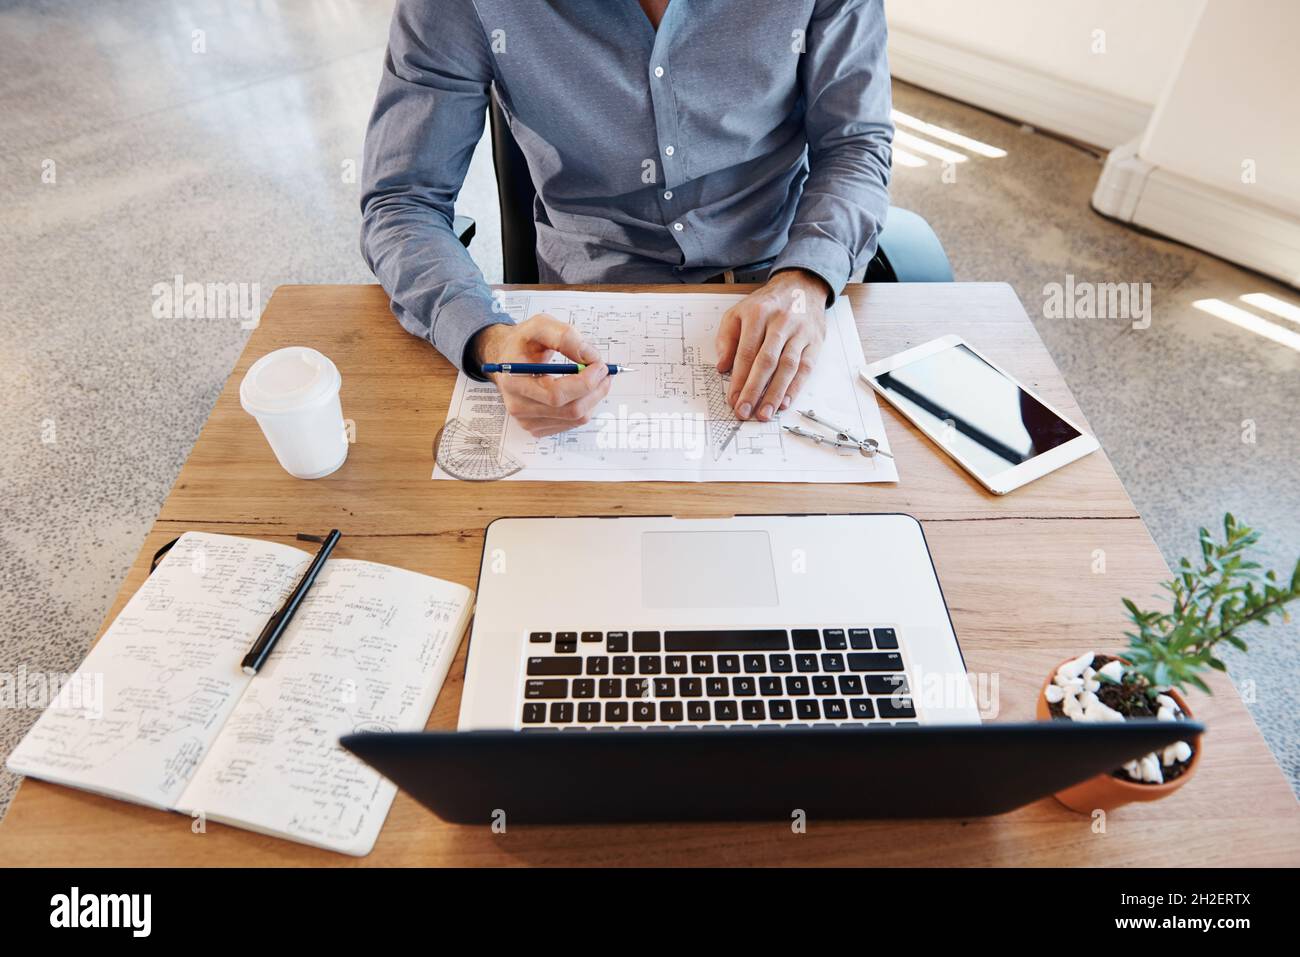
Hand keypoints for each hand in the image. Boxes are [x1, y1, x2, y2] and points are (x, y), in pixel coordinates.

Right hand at [471, 315, 611, 437]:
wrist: (507, 357)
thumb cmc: (523, 342)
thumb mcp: (539, 325)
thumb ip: (565, 336)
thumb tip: (590, 357)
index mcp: (515, 381)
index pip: (557, 394)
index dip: (585, 382)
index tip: (599, 365)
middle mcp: (519, 406)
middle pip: (571, 410)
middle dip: (596, 390)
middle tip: (604, 371)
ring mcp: (527, 420)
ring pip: (576, 418)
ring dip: (593, 398)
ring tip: (595, 378)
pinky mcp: (537, 427)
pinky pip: (572, 423)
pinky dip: (585, 406)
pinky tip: (582, 390)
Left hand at [714, 269, 828, 420]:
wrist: (801, 286)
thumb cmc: (766, 305)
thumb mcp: (738, 313)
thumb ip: (726, 339)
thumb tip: (722, 367)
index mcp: (757, 314)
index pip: (746, 352)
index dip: (738, 378)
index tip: (732, 398)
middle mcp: (780, 322)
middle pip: (766, 361)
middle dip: (754, 389)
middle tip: (745, 411)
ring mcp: (800, 332)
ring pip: (787, 366)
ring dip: (775, 393)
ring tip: (765, 413)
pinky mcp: (814, 341)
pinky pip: (805, 367)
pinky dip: (795, 387)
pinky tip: (784, 402)